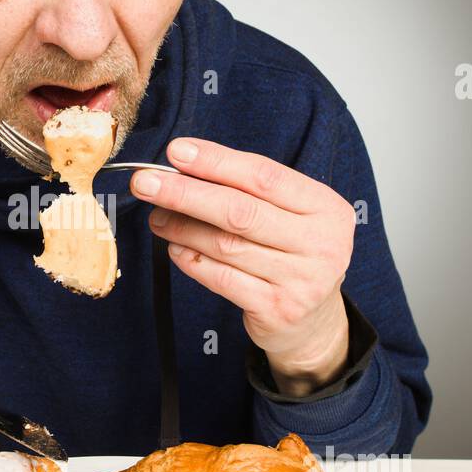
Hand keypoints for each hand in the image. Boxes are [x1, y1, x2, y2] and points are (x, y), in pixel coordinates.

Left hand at [132, 137, 355, 395]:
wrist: (314, 320)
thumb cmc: (293, 253)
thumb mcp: (290, 215)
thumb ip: (248, 192)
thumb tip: (182, 169)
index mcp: (325, 207)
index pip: (264, 176)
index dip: (216, 161)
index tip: (177, 151)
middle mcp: (320, 243)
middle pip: (241, 211)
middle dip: (186, 194)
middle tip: (146, 183)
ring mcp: (301, 280)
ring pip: (226, 246)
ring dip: (183, 228)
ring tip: (158, 218)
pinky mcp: (276, 310)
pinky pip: (223, 279)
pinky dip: (193, 261)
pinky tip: (175, 248)